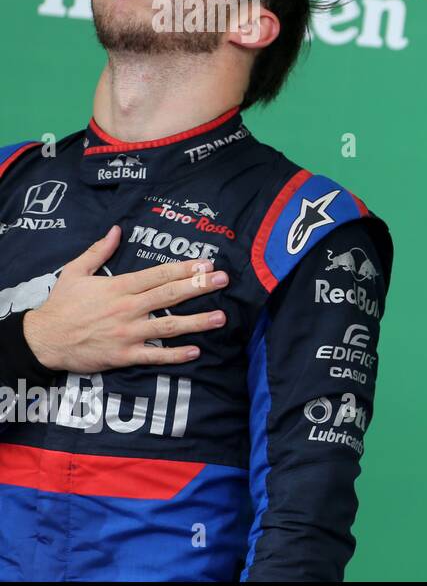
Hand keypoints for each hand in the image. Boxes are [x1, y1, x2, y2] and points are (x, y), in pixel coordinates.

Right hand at [23, 225, 228, 372]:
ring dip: (197, 322)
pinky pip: (154, 355)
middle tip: (224, 280)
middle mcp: (127, 309)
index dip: (184, 269)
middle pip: (169, 296)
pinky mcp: (123, 355)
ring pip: (168, 326)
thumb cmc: (61, 305)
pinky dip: (175, 355)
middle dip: (199, 287)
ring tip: (221, 317)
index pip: (158, 275)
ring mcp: (127, 333)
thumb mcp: (75, 272)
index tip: (206, 264)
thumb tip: (116, 230)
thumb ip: (98, 251)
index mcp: (119, 287)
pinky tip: (195, 351)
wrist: (42, 340)